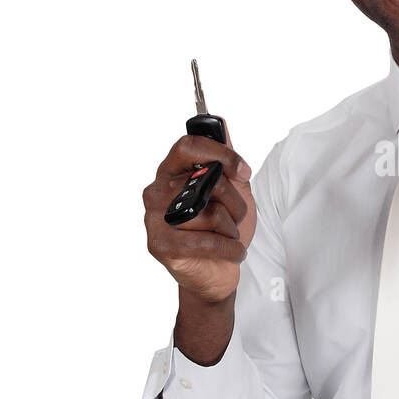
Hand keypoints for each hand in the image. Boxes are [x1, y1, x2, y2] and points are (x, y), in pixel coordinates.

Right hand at [143, 119, 254, 304]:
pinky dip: (229, 248)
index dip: (220, 154)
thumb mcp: (234, 190)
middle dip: (235, 201)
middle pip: (208, 181)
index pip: (187, 146)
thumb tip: (222, 127)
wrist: (218, 271)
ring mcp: (154, 218)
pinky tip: (232, 251)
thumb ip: (225, 160)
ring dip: (232, 228)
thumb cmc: (222, 229)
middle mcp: (157, 191)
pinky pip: (205, 241)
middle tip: (236, 215)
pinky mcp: (159, 245)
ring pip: (210, 212)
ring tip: (227, 236)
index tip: (243, 170)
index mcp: (172, 171)